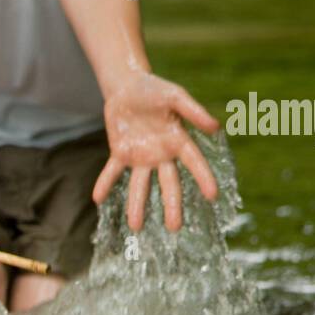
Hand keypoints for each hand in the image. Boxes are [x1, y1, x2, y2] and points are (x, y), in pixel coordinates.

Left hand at [93, 74, 219, 231]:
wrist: (128, 86)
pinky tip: (98, 199)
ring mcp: (140, 156)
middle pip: (168, 184)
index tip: (213, 196)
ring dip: (137, 205)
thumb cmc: (156, 90)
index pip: (194, 163)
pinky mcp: (120, 153)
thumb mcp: (176, 96)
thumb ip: (193, 111)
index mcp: (179, 141)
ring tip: (135, 227)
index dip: (203, 178)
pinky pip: (112, 171)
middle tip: (175, 228)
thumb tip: (216, 127)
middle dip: (171, 205)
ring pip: (140, 185)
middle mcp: (161, 155)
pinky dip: (105, 183)